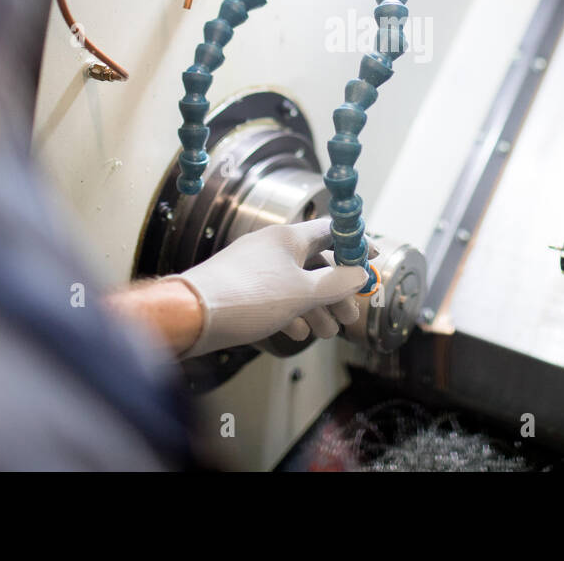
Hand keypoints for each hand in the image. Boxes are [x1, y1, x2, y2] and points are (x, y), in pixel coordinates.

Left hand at [173, 219, 367, 357]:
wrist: (192, 315)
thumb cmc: (249, 298)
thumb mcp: (302, 293)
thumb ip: (336, 283)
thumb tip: (359, 274)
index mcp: (288, 238)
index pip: (330, 230)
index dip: (354, 244)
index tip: (372, 259)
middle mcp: (271, 247)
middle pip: (315, 263)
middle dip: (336, 291)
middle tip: (350, 316)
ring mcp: (254, 267)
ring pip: (295, 283)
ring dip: (315, 307)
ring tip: (326, 333)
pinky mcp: (240, 288)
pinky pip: (274, 296)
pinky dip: (290, 312)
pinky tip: (297, 332)